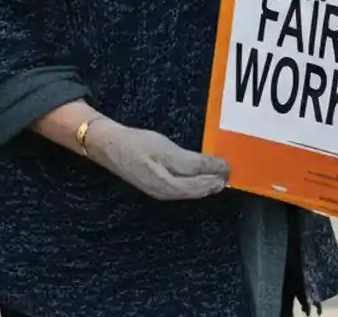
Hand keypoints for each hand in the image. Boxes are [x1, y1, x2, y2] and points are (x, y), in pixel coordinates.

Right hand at [85, 119, 229, 200]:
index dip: (216, 175)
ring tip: (220, 176)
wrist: (107, 145)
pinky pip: (182, 187)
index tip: (230, 167)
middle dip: (214, 182)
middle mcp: (164, 193)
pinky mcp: (156, 184)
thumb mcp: (166, 150)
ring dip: (206, 183)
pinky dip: (195, 182)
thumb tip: (215, 168)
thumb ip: (192, 161)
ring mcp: (159, 190)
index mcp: (168, 186)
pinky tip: (200, 175)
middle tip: (230, 173)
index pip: (200, 184)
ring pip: (189, 191)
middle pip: (196, 191)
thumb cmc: (136, 144)